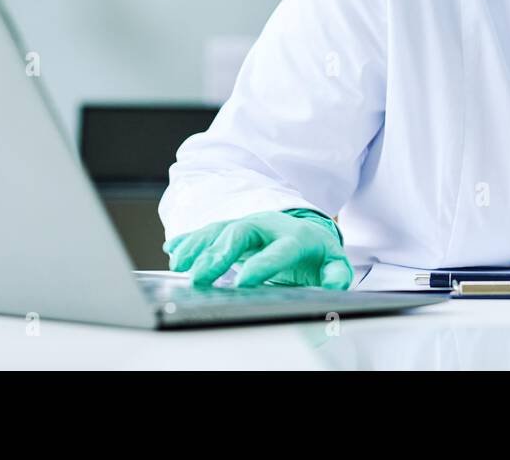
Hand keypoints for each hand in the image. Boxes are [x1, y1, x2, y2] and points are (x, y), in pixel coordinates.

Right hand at [163, 209, 352, 288]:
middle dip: (219, 254)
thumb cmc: (316, 253)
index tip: (245, 282)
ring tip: (180, 266)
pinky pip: (207, 231)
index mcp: (295, 236)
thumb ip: (335, 274)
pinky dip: (190, 240)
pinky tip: (173, 249)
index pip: (278, 249)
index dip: (263, 264)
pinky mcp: (231, 228)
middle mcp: (267, 225)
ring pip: (220, 230)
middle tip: (201, 277)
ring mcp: (247, 225)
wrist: (306, 231)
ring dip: (198, 247)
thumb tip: (334, 283)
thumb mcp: (333, 263)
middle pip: (241, 234)